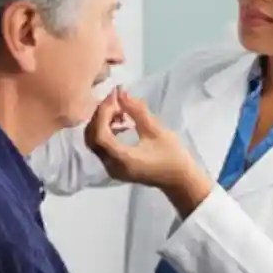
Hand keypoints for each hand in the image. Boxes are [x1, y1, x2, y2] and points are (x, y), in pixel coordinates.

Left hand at [86, 87, 213, 214]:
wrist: (180, 180)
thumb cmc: (173, 156)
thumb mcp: (157, 131)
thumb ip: (137, 112)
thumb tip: (121, 93)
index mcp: (122, 159)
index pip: (100, 134)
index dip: (103, 112)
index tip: (113, 96)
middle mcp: (111, 165)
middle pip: (92, 137)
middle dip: (100, 116)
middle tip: (115, 101)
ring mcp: (110, 168)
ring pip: (94, 141)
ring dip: (102, 123)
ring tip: (120, 111)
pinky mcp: (113, 166)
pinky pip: (101, 146)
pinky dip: (105, 131)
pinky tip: (121, 124)